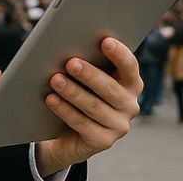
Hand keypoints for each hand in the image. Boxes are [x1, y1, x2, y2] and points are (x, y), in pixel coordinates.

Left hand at [35, 37, 142, 176]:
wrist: (67, 133)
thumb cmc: (79, 93)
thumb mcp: (86, 78)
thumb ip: (87, 62)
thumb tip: (69, 43)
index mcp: (131, 83)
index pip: (130, 66)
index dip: (119, 54)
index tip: (105, 41)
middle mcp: (130, 105)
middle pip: (110, 88)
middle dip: (89, 74)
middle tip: (70, 62)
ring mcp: (119, 126)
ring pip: (94, 106)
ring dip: (73, 92)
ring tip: (54, 79)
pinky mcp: (103, 141)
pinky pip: (82, 124)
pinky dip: (65, 110)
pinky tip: (51, 99)